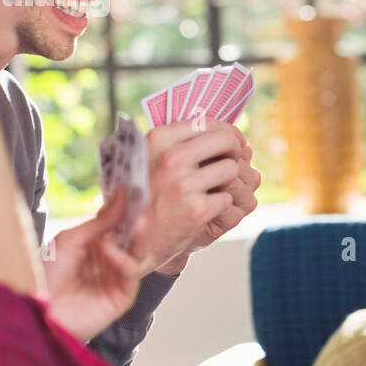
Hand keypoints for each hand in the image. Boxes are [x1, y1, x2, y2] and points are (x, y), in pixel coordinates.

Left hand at [43, 192, 144, 341]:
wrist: (36, 311)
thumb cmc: (46, 276)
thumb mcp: (70, 240)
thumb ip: (100, 222)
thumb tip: (122, 196)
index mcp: (94, 247)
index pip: (117, 224)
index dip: (124, 208)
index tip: (132, 189)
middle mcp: (108, 262)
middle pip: (131, 238)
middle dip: (136, 220)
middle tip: (142, 202)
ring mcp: (117, 279)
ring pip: (137, 254)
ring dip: (137, 237)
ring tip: (135, 221)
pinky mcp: (122, 297)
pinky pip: (131, 274)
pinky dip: (124, 259)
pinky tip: (109, 250)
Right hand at [134, 119, 260, 275]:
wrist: (129, 243)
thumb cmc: (144, 198)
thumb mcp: (148, 160)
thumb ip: (177, 143)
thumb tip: (225, 132)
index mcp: (158, 140)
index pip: (206, 122)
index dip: (227, 131)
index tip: (233, 143)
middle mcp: (171, 159)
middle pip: (226, 140)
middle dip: (236, 152)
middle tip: (234, 163)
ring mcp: (184, 185)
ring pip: (231, 170)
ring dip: (231, 182)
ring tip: (217, 191)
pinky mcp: (197, 210)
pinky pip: (229, 198)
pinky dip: (224, 206)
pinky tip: (209, 212)